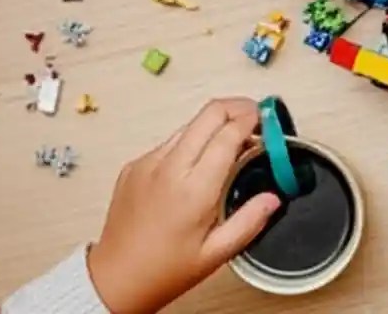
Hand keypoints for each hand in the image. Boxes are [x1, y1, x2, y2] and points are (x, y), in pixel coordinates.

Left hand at [87, 99, 279, 312]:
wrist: (114, 279)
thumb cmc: (163, 270)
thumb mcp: (216, 253)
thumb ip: (249, 221)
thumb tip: (273, 198)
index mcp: (194, 189)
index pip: (229, 133)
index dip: (254, 120)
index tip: (268, 121)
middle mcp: (169, 168)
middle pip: (209, 113)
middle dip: (238, 107)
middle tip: (257, 118)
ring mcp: (147, 163)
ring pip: (189, 124)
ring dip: (215, 124)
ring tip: (233, 142)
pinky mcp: (134, 166)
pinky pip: (169, 141)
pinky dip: (191, 141)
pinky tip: (199, 163)